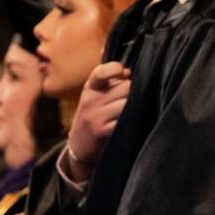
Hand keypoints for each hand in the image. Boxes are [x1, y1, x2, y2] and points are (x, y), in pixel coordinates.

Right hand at [66, 62, 131, 177]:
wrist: (79, 146)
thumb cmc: (93, 116)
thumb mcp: (95, 96)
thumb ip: (110, 82)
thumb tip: (128, 71)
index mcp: (90, 88)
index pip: (102, 72)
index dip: (115, 68)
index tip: (123, 72)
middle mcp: (90, 100)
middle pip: (125, 87)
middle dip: (133, 91)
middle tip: (131, 98)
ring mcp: (95, 116)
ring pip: (127, 103)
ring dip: (135, 106)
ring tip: (132, 111)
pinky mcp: (102, 131)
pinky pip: (125, 119)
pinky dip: (131, 120)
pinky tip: (129, 122)